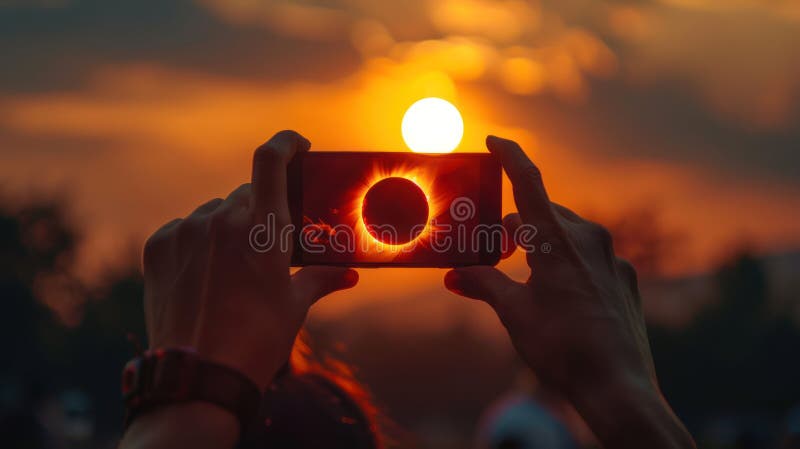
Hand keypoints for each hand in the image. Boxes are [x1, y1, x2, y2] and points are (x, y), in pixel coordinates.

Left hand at [142, 130, 357, 389]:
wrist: (198, 378)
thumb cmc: (256, 342)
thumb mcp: (294, 307)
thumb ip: (321, 278)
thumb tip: (350, 274)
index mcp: (263, 228)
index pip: (272, 158)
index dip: (287, 143)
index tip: (298, 147)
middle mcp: (221, 220)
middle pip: (247, 194)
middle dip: (262, 211)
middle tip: (268, 243)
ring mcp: (185, 232)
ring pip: (215, 213)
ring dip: (228, 229)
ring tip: (232, 271)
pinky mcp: (158, 247)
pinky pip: (184, 229)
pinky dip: (198, 242)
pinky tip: (203, 276)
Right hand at [445, 136, 693, 447]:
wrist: (617, 386)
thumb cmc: (561, 347)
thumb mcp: (514, 313)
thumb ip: (484, 285)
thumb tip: (455, 275)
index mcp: (556, 240)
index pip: (528, 182)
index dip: (509, 156)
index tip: (495, 140)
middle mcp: (588, 239)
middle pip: (543, 214)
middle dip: (517, 226)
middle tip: (496, 250)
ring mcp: (611, 258)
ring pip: (568, 235)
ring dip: (542, 246)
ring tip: (525, 278)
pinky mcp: (625, 278)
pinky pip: (590, 257)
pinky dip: (568, 264)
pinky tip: (561, 297)